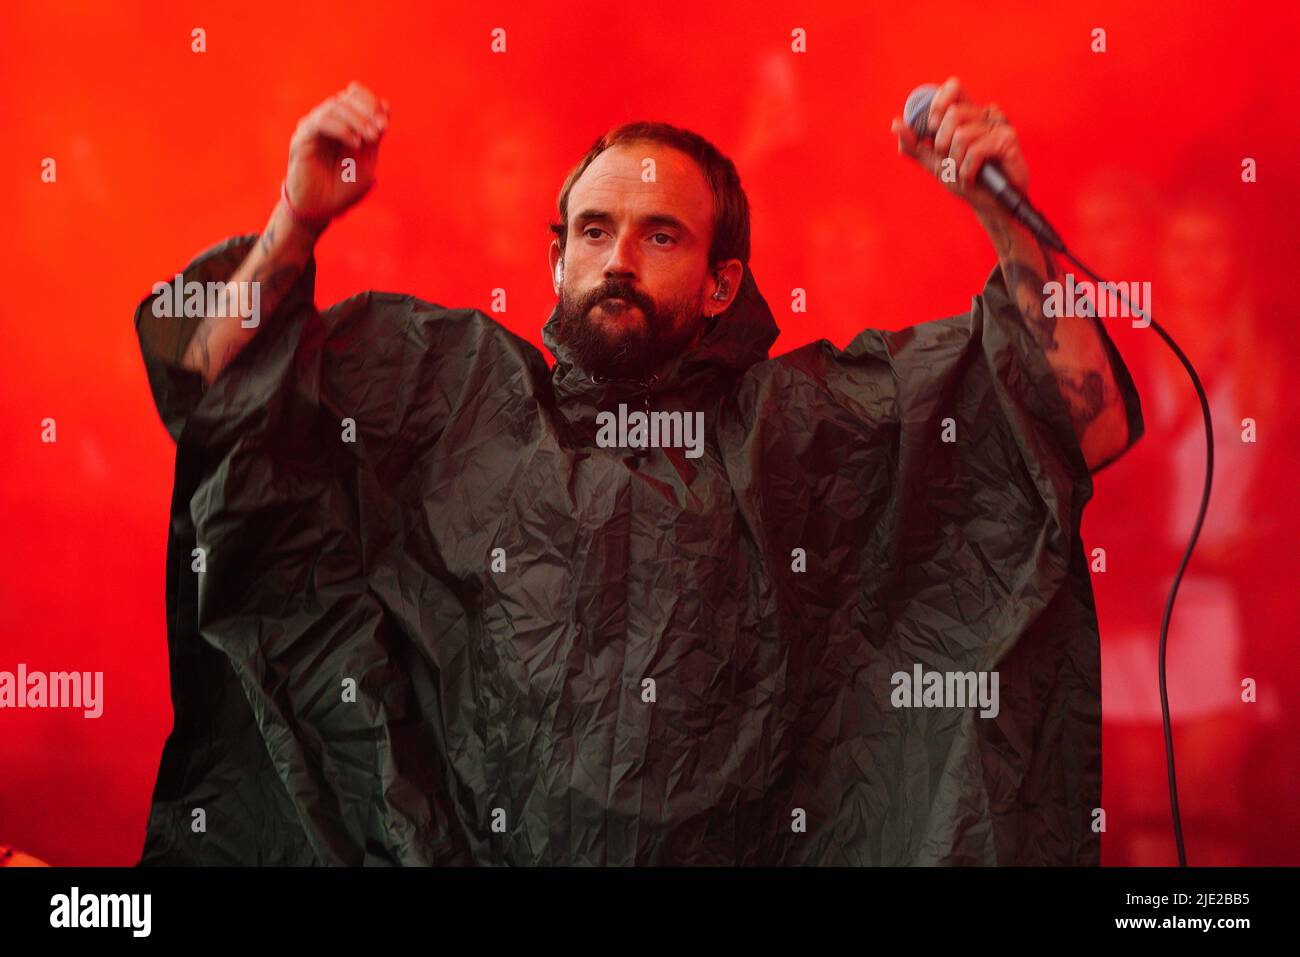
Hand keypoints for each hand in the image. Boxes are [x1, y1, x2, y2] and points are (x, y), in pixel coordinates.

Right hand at [285, 81, 388, 225]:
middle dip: (367, 111)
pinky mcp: (302, 138)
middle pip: (346, 99)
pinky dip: (341, 129)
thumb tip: (385, 104)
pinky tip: (356, 143)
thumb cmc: (344, 187)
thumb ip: (375, 134)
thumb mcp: (368, 159)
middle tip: (380, 129)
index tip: (384, 123)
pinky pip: (321, 123)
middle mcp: (326, 121)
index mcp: (343, 123)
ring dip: (357, 121)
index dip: (371, 103)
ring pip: (334, 108)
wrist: (322, 209)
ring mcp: (313, 128)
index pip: (355, 96)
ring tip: (370, 139)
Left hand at [889, 76, 1027, 220]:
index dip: (938, 104)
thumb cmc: (967, 180)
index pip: (954, 87)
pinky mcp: (1008, 140)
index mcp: (968, 114)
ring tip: (961, 173)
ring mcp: (998, 126)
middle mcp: (985, 115)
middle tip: (948, 160)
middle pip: (954, 112)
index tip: (932, 127)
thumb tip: (896, 123)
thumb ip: (915, 145)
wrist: (989, 204)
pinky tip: (971, 178)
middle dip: (942, 143)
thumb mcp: (935, 162)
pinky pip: (977, 150)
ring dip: (955, 161)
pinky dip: (967, 170)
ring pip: (962, 133)